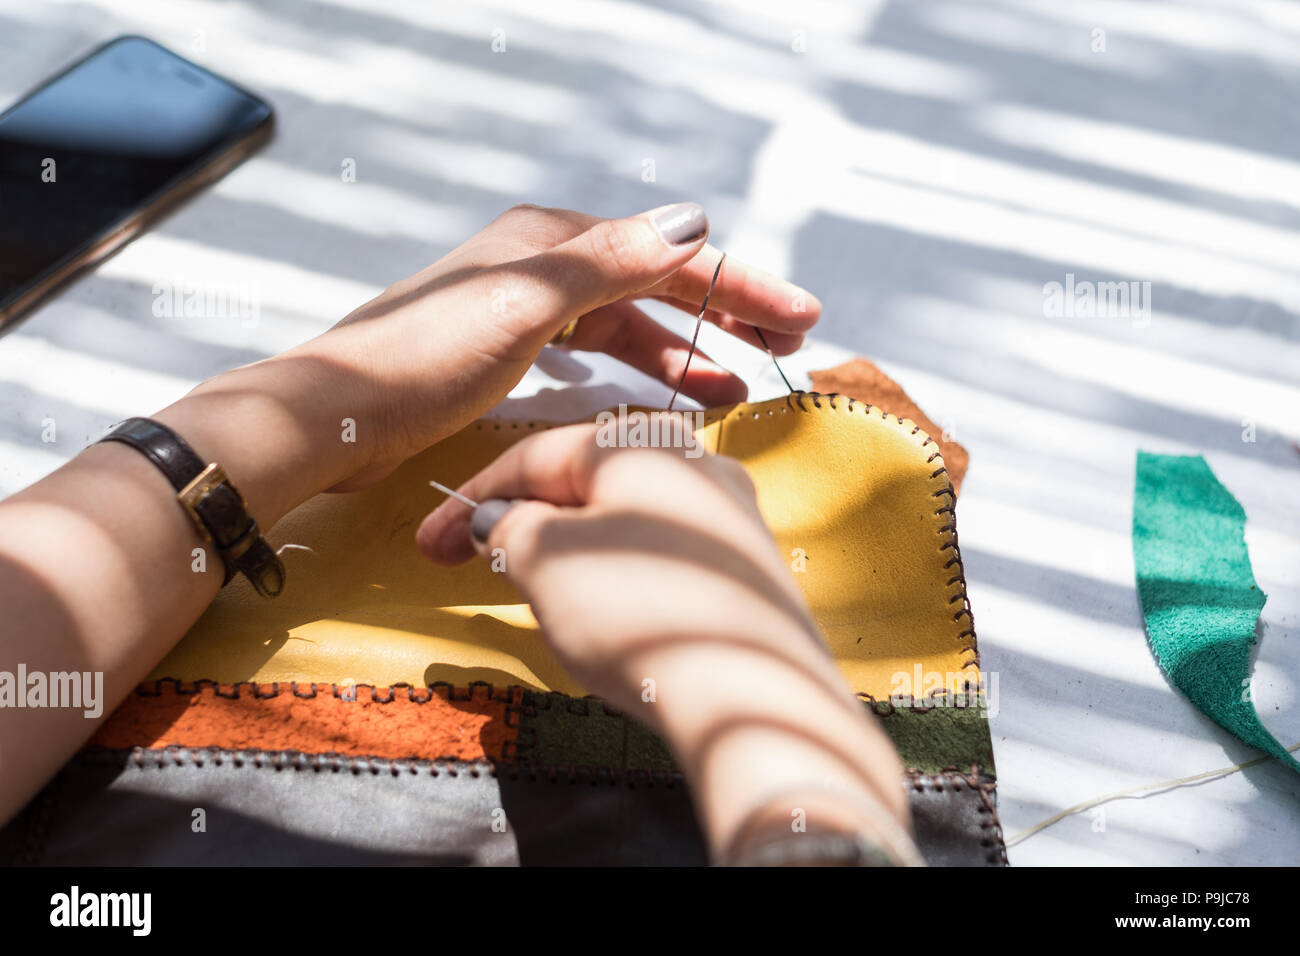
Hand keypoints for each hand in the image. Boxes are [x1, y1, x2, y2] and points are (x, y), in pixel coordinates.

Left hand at [307, 202, 818, 489]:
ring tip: (734, 384)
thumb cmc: (423, 361)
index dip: (741, 286)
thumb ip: (611, 263)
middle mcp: (544, 264)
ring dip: (686, 350)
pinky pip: (597, 350)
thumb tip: (692, 221)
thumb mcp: (527, 305)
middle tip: (785, 346)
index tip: (802, 319)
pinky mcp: (509, 349)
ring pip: (629, 323)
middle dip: (725, 313)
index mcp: (554, 241)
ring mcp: (525, 306)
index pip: (672, 256)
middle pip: (657, 284)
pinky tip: (654, 386)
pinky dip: (638, 366)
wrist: (337, 416)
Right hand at [417, 423, 917, 864]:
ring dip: (570, 546)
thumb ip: (509, 527)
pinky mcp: (748, 568)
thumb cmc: (634, 612)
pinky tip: (603, 611)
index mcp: (639, 442)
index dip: (470, 499)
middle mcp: (695, 462)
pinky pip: (662, 554)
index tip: (429, 545)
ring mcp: (731, 513)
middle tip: (475, 562)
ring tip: (534, 589)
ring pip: (625, 518)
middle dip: (523, 519)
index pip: (535, 455)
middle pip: (584, 483)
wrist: (744, 696)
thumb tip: (502, 521)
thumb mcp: (543, 560)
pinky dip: (618, 571)